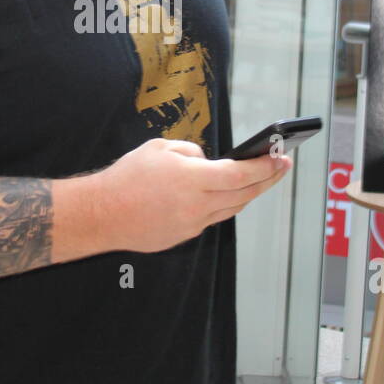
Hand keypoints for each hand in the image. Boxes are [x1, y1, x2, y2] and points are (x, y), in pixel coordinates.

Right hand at [96, 137, 292, 253]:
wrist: (102, 214)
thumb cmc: (127, 177)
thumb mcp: (160, 148)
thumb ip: (191, 152)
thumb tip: (207, 162)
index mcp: (193, 179)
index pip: (241, 174)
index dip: (265, 167)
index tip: (281, 158)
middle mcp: (198, 204)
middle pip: (244, 194)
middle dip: (266, 179)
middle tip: (281, 167)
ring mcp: (192, 224)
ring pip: (230, 209)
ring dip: (247, 194)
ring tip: (258, 180)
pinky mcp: (183, 235)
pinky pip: (211, 218)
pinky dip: (221, 205)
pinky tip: (225, 196)